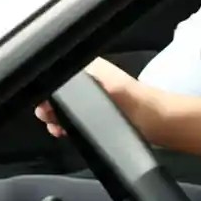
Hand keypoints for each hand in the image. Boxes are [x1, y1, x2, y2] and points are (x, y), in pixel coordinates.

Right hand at [35, 58, 156, 137]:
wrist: (159, 122)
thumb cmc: (135, 102)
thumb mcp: (105, 86)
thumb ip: (79, 84)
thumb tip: (54, 88)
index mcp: (89, 67)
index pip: (56, 74)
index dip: (46, 88)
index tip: (41, 102)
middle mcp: (88, 79)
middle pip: (57, 92)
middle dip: (48, 105)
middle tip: (47, 117)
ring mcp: (92, 98)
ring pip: (63, 107)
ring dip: (55, 118)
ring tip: (54, 127)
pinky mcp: (97, 115)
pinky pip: (73, 118)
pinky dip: (65, 125)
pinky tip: (62, 132)